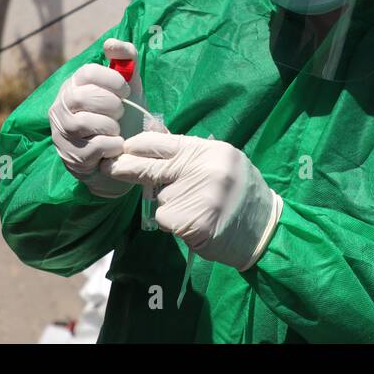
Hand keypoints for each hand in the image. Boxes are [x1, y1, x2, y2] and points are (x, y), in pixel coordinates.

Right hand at [48, 40, 139, 197]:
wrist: (125, 155)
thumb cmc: (125, 116)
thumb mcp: (129, 87)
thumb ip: (126, 60)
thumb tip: (110, 44)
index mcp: (73, 85)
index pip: (86, 73)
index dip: (111, 80)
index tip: (126, 91)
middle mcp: (61, 107)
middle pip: (80, 97)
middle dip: (109, 104)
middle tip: (122, 112)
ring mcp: (62, 133)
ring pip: (81, 122)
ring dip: (109, 125)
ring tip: (118, 130)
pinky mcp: (70, 157)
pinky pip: (91, 147)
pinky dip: (111, 145)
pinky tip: (117, 145)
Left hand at [106, 134, 282, 270]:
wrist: (263, 230)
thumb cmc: (240, 194)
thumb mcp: (221, 162)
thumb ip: (190, 156)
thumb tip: (153, 146)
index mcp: (209, 150)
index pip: (162, 143)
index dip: (137, 146)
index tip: (125, 149)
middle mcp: (201, 169)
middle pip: (150, 167)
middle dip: (126, 168)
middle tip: (110, 168)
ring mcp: (195, 196)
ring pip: (159, 198)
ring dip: (168, 204)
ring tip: (196, 208)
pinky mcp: (189, 221)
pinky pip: (165, 219)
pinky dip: (173, 223)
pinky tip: (194, 224)